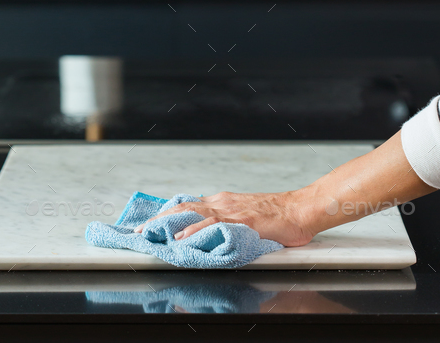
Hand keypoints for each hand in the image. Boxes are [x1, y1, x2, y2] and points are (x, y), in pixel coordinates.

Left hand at [134, 189, 315, 246]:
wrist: (300, 210)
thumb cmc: (277, 217)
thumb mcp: (245, 217)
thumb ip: (226, 223)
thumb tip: (208, 236)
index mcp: (222, 202)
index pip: (188, 206)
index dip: (166, 214)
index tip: (148, 223)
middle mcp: (222, 202)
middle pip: (183, 208)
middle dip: (158, 219)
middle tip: (138, 229)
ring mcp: (230, 210)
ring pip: (192, 213)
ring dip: (168, 223)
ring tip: (149, 233)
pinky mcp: (241, 221)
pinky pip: (213, 224)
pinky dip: (194, 230)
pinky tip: (181, 237)